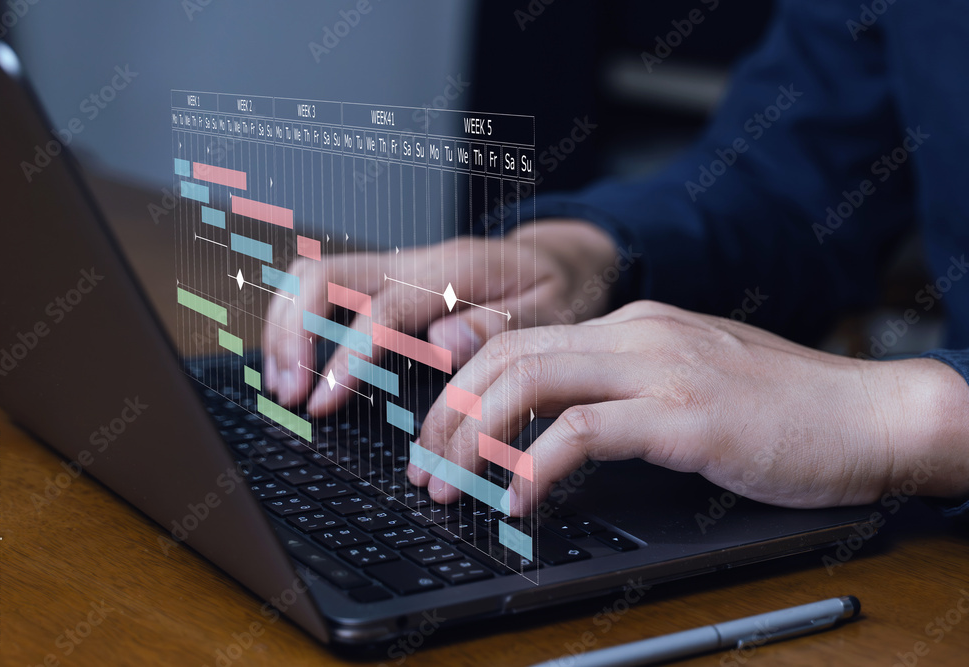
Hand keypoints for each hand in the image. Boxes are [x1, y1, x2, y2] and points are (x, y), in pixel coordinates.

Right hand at [262, 220, 617, 414]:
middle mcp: (415, 260)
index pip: (383, 306)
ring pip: (314, 275)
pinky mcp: (386, 279)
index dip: (347, 355)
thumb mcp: (553, 313)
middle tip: (288, 395)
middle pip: (326, 274)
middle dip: (293, 332)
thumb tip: (441, 345)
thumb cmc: (557, 291)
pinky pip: (326, 287)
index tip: (322, 402)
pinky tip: (292, 362)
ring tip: (280, 385)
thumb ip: (499, 328)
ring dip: (285, 327)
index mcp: (455, 270)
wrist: (559, 260)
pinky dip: (296, 321)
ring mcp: (395, 266)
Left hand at [412, 300, 968, 514]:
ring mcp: (660, 368)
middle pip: (509, 354)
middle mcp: (639, 333)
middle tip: (426, 461)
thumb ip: (626, 387)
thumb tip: (558, 423)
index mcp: (636, 324)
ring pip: (530, 381)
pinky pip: (581, 432)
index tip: (439, 427)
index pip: (523, 337)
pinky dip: (534, 466)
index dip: (466, 382)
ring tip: (452, 481)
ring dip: (475, 434)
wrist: (871, 412)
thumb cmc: (785, 408)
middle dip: (450, 409)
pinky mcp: (684, 415)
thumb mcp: (691, 379)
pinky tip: (518, 499)